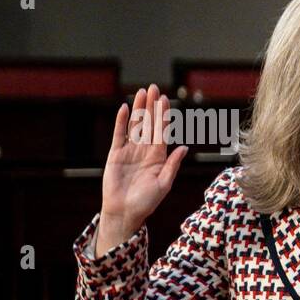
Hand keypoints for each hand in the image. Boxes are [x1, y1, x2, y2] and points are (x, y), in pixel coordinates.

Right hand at [98, 85, 186, 252]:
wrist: (124, 212)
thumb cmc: (147, 202)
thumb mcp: (164, 184)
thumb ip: (173, 165)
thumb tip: (184, 147)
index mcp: (159, 157)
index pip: (162, 131)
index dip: (164, 116)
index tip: (166, 100)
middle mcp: (145, 151)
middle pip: (149, 123)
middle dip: (152, 106)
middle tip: (154, 87)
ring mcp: (130, 151)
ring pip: (135, 125)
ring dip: (138, 109)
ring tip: (141, 92)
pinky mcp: (115, 154)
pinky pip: (118, 134)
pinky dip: (120, 122)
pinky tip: (123, 108)